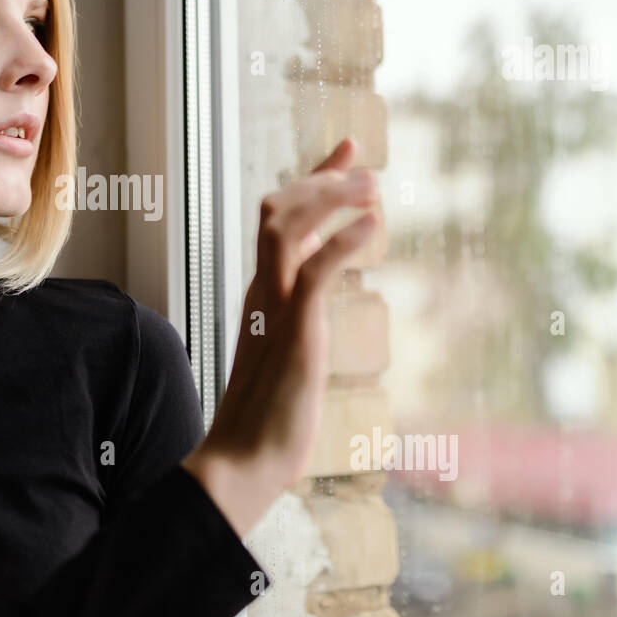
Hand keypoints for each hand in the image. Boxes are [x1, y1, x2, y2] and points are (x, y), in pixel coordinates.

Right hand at [181, 136, 378, 536]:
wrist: (243, 461)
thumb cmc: (268, 421)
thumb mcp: (287, 360)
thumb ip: (296, 331)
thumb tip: (311, 324)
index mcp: (261, 295)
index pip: (280, 221)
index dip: (314, 181)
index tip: (349, 155)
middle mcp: (262, 291)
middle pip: (276, 209)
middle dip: (321, 178)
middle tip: (364, 164)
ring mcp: (273, 307)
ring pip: (288, 226)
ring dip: (332, 197)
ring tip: (373, 185)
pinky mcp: (293, 329)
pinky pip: (314, 270)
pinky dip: (343, 240)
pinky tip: (371, 226)